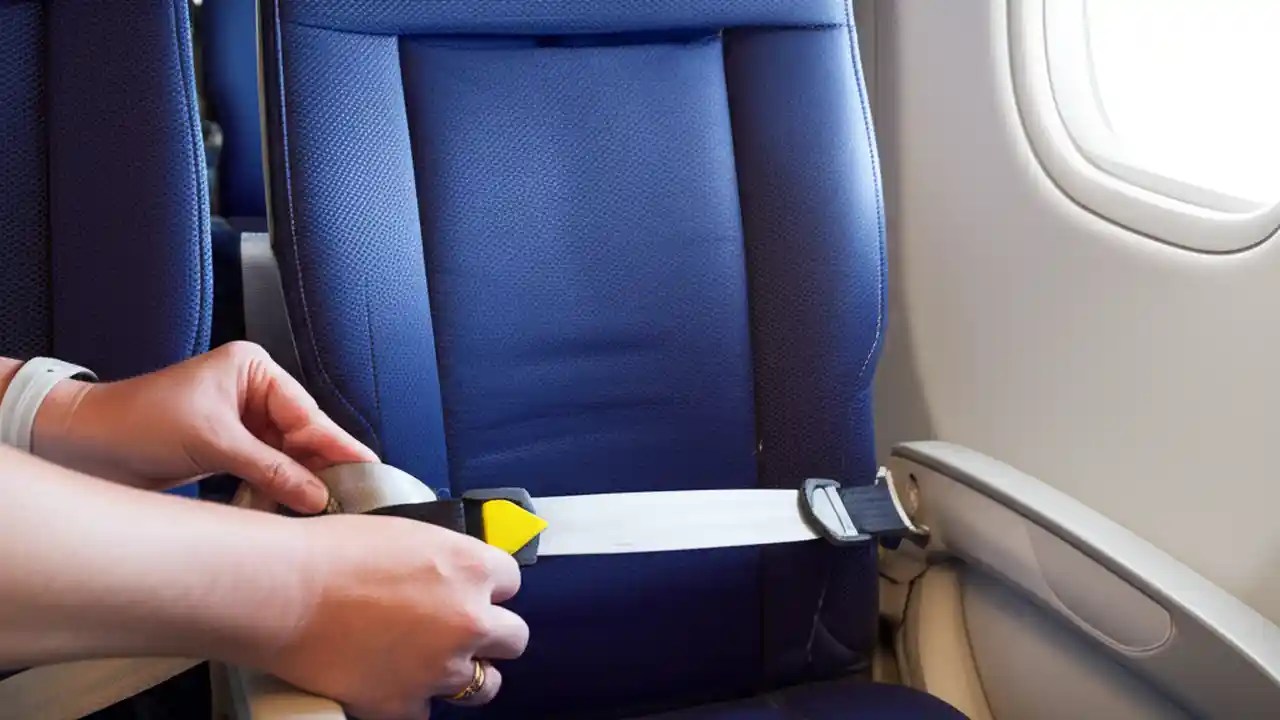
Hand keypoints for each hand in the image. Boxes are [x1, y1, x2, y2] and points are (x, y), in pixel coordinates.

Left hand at [34, 341, 375, 512]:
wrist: (84, 444)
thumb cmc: (137, 422)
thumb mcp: (212, 443)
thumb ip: (271, 469)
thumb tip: (316, 494)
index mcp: (251, 370)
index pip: (305, 412)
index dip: (335, 444)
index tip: (366, 467)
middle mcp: (250, 392)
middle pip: (301, 434)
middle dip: (321, 465)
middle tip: (354, 493)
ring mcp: (240, 421)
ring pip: (286, 455)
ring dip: (301, 480)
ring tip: (329, 504)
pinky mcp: (227, 449)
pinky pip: (266, 468)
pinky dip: (278, 487)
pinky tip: (296, 503)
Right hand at [253, 514, 527, 719]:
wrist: (282, 592)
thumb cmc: (330, 552)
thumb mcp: (407, 534)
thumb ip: (444, 558)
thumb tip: (453, 572)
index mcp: (472, 568)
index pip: (511, 581)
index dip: (488, 586)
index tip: (472, 590)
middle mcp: (469, 619)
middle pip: (513, 637)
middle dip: (489, 633)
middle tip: (458, 628)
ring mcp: (441, 667)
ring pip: (484, 684)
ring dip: (464, 672)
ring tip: (432, 661)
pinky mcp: (406, 704)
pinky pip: (427, 709)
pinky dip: (412, 698)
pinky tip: (390, 678)